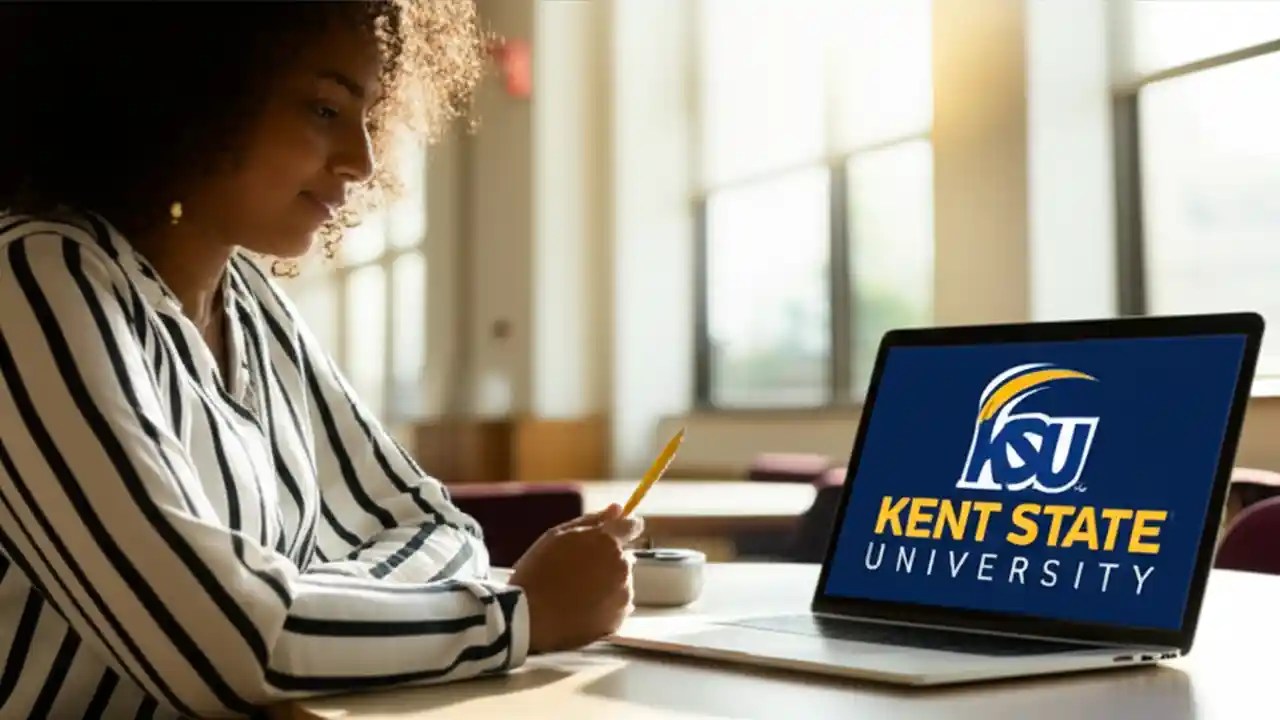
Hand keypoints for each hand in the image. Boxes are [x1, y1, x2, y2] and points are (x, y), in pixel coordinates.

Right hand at [508, 504, 644, 653]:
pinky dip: (606, 606)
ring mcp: (623, 594)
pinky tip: (582, 609)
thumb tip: (618, 508)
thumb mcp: (557, 536)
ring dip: (608, 584)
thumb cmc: (537, 572)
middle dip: (608, 561)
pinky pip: (618, 606)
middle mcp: (622, 566)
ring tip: (577, 594)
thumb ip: (591, 521)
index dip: (624, 528)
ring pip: (622, 582)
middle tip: (579, 572)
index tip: (617, 533)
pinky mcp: (619, 618)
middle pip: (624, 557)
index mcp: (607, 541)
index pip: (631, 526)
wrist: (528, 618)